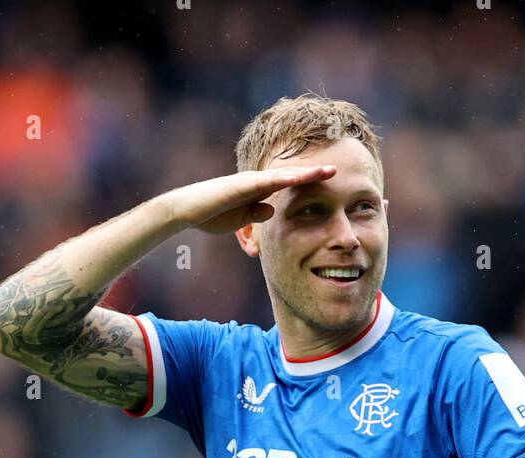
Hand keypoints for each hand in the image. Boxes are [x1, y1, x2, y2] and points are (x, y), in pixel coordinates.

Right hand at [171, 166, 335, 235]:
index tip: (329, 184)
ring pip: (284, 175)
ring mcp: (251, 181)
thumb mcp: (242, 220)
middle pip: (292, 176)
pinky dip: (284, 180)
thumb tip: (274, 211)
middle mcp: (258, 182)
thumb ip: (257, 213)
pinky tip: (299, 178)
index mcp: (259, 191)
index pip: (289, 186)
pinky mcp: (242, 185)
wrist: (186, 210)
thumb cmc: (211, 215)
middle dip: (315, 174)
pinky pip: (267, 182)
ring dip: (306, 173)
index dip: (310, 183)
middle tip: (337, 170)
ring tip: (328, 171)